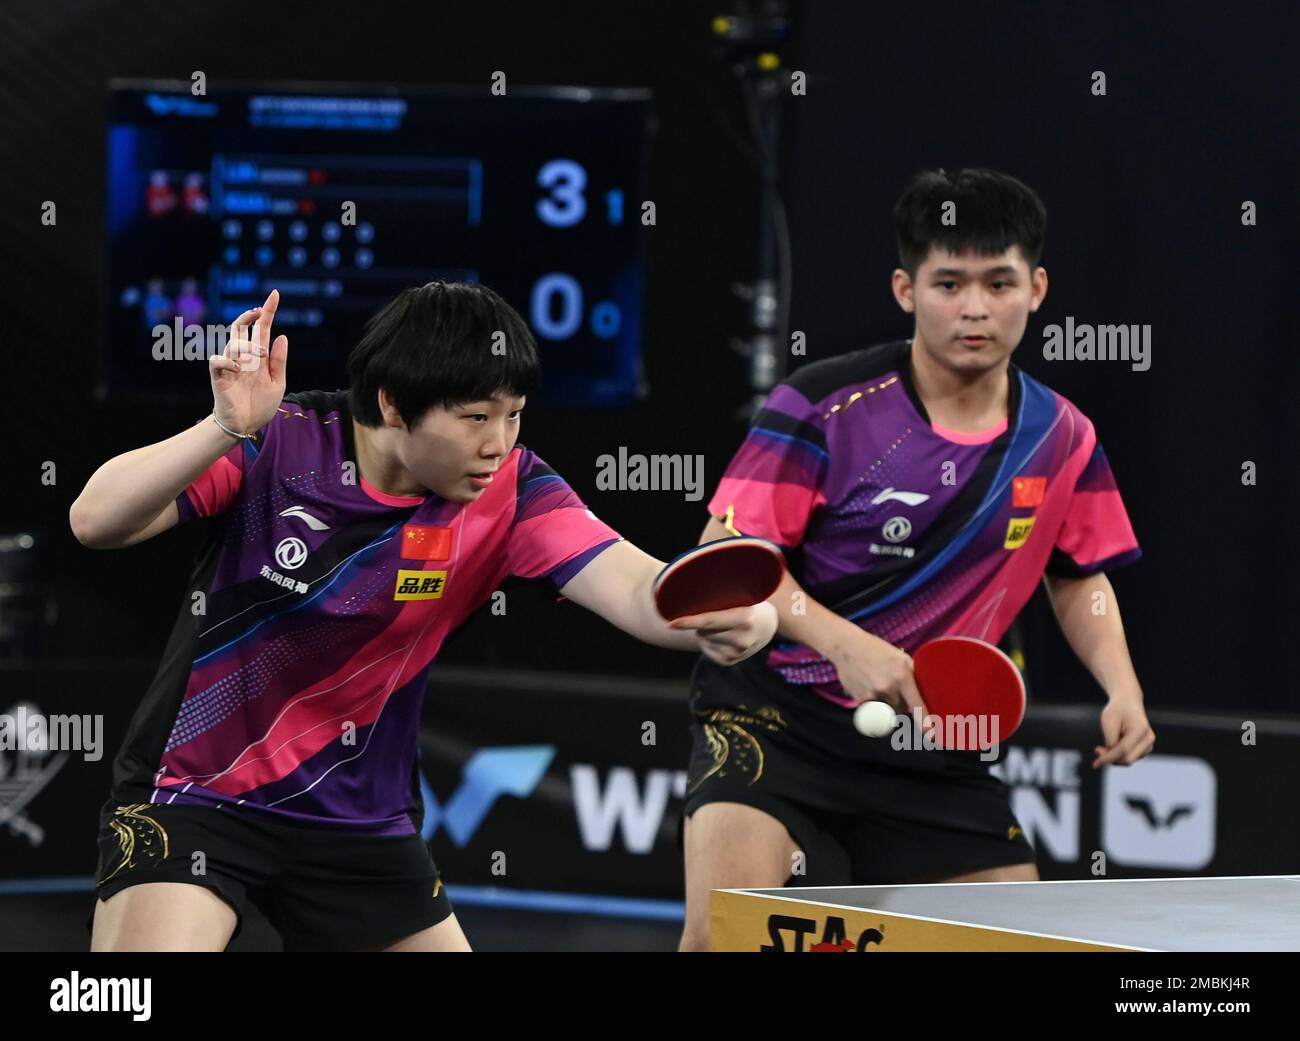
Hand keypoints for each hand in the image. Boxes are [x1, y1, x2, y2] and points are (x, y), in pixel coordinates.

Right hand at [209, 289, 287, 435]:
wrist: (246, 425)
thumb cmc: (260, 404)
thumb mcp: (277, 383)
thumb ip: (279, 361)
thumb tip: (282, 336)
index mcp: (259, 357)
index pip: (262, 329)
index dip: (267, 312)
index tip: (275, 294)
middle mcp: (243, 357)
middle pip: (241, 327)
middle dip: (249, 315)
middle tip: (259, 310)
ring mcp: (230, 365)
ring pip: (233, 342)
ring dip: (247, 343)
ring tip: (261, 352)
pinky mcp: (219, 376)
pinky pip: (217, 361)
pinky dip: (226, 360)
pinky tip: (236, 367)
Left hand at [669, 601, 777, 665]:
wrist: (767, 625)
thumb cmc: (749, 603)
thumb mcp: (743, 594)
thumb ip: (722, 592)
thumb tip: (694, 579)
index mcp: (745, 619)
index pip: (709, 620)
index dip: (689, 622)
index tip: (671, 624)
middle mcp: (742, 640)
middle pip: (703, 629)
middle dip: (703, 620)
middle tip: (720, 610)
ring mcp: (736, 654)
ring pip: (703, 638)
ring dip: (706, 630)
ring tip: (725, 623)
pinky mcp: (729, 661)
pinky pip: (705, 648)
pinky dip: (708, 640)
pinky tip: (722, 635)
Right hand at [827, 626, 925, 715]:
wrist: (846, 646)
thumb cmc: (876, 650)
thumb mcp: (900, 657)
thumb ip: (913, 674)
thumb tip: (927, 691)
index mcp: (902, 675)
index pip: (916, 704)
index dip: (925, 721)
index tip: (931, 735)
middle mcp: (888, 687)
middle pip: (902, 708)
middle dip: (902, 703)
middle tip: (895, 688)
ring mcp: (873, 694)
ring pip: (888, 711)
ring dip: (889, 704)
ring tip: (881, 687)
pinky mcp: (861, 700)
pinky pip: (874, 710)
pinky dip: (875, 704)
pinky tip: (870, 688)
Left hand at [1094, 698, 1154, 766]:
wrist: (1128, 702)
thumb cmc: (1117, 710)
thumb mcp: (1109, 721)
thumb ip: (1110, 740)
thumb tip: (1110, 757)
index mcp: (1141, 730)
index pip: (1123, 750)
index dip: (1108, 758)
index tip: (1095, 763)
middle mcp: (1148, 739)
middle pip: (1127, 759)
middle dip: (1110, 758)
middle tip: (1097, 750)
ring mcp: (1149, 745)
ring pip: (1128, 760)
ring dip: (1115, 756)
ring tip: (1108, 740)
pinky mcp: (1145, 748)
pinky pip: (1130, 757)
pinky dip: (1120, 754)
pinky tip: (1116, 741)